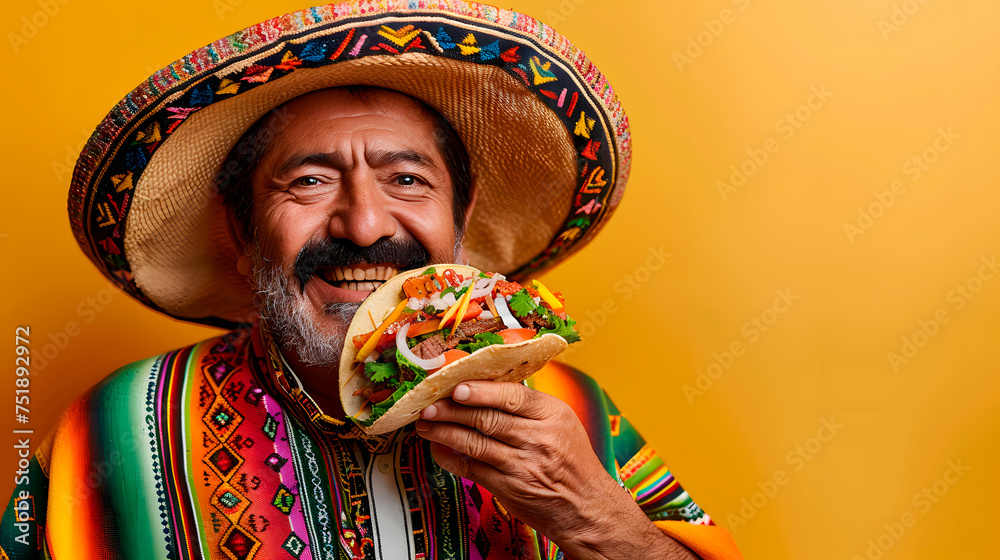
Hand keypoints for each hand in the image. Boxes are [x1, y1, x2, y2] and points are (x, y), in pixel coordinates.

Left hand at [414, 381, 695, 558]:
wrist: (587, 507)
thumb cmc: (571, 462)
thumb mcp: (561, 423)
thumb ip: (528, 406)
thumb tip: (484, 386)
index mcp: (553, 414)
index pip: (512, 396)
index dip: (481, 391)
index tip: (456, 387)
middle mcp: (539, 438)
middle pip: (487, 418)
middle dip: (451, 410)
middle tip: (429, 404)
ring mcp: (524, 465)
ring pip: (475, 443)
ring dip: (444, 432)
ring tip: (425, 424)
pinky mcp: (510, 488)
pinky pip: (473, 469)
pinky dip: (451, 458)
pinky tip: (438, 449)